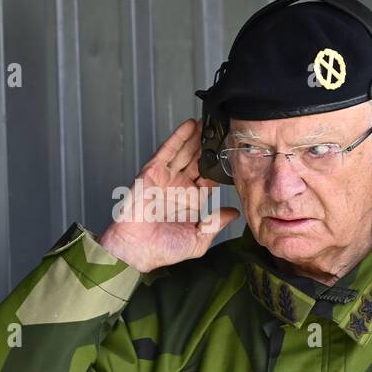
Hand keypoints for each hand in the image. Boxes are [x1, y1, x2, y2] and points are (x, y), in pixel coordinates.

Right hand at [98, 118, 240, 272]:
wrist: (136, 250)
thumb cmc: (164, 249)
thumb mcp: (198, 240)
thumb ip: (215, 224)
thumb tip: (234, 213)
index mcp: (192, 202)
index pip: (211, 178)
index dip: (221, 165)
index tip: (234, 152)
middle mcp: (180, 187)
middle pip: (199, 161)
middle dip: (210, 146)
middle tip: (224, 129)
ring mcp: (166, 178)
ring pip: (185, 152)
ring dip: (196, 137)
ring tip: (210, 121)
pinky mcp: (153, 172)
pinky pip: (167, 151)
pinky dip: (178, 137)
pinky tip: (190, 125)